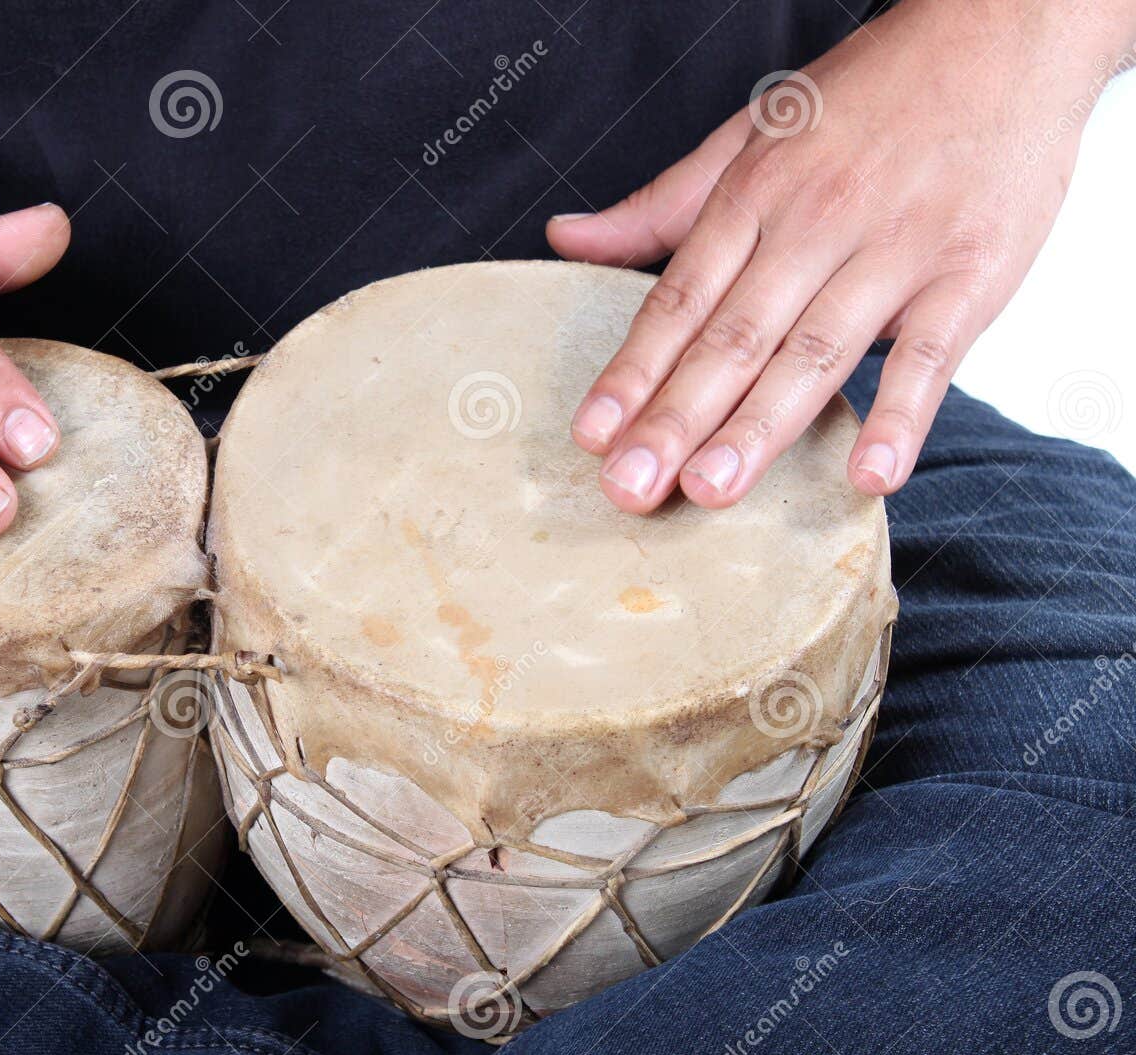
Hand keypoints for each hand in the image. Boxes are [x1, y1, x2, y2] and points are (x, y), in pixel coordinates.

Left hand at [548, 0, 1133, 512]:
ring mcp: (895, 252)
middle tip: (629, 488)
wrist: (1007, 30)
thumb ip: (662, 206)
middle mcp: (816, 225)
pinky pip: (932, 355)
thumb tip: (566, 239)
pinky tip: (870, 475)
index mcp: (755, 196)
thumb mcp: (750, 134)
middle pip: (733, 337)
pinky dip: (903, 415)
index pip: (679, 300)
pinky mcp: (971, 274)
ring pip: (816, 352)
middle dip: (676, 418)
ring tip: (711, 490)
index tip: (592, 435)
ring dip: (761, 426)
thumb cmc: (871, 93)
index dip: (633, 371)